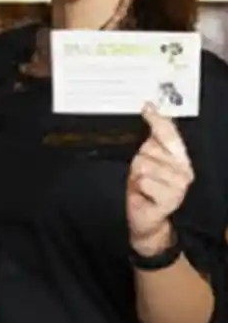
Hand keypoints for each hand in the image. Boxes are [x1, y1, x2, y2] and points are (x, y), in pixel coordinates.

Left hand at [127, 104, 193, 255]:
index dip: (158, 119)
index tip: (147, 106)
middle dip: (139, 160)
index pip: (169, 133)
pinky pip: (143, 182)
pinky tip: (145, 195)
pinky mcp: (170, 198)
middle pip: (149, 149)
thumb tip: (150, 109)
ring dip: (137, 176)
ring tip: (143, 185)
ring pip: (143, 165)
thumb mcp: (148, 159)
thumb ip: (153, 137)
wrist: (146, 216)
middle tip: (142, 174)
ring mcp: (179, 185)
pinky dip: (138, 188)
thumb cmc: (147, 188)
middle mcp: (184, 170)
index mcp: (180, 157)